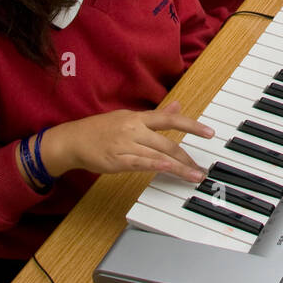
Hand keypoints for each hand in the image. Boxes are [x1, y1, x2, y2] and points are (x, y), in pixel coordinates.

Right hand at [38, 101, 213, 183]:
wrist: (72, 140)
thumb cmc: (100, 130)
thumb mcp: (128, 117)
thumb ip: (155, 115)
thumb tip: (177, 106)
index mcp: (138, 118)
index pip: (170, 119)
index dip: (192, 125)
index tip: (210, 133)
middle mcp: (135, 129)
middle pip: (168, 141)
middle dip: (188, 156)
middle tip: (201, 168)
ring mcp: (126, 144)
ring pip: (159, 154)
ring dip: (179, 166)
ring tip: (193, 176)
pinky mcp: (117, 160)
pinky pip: (141, 162)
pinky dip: (156, 165)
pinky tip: (169, 169)